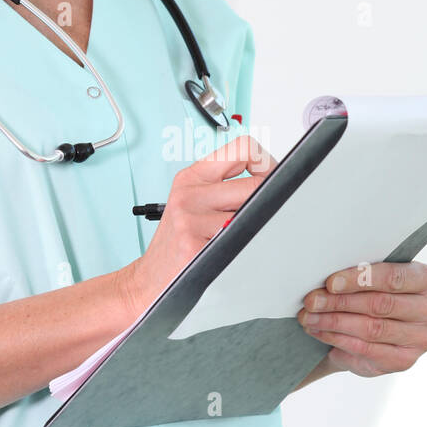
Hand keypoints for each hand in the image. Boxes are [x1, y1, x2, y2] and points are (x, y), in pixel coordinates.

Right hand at [123, 134, 277, 312]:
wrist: (151, 279)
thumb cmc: (180, 242)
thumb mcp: (194, 204)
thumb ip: (227, 187)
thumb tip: (276, 181)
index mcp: (192, 177)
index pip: (244, 148)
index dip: (266, 163)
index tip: (268, 181)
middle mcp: (188, 193)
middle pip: (255, 184)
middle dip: (266, 204)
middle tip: (260, 219)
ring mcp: (189, 218)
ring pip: (251, 215)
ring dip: (252, 231)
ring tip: (232, 241)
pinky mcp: (192, 244)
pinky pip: (239, 241)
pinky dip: (241, 250)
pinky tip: (223, 256)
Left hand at [296, 261, 426, 377]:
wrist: (380, 332)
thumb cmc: (378, 295)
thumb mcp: (378, 280)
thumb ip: (364, 275)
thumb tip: (328, 280)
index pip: (393, 277)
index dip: (360, 279)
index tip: (331, 283)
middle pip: (380, 304)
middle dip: (339, 302)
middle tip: (311, 300)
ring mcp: (422, 339)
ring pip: (371, 329)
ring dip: (333, 322)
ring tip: (309, 316)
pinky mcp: (405, 361)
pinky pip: (365, 349)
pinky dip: (337, 339)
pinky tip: (319, 331)